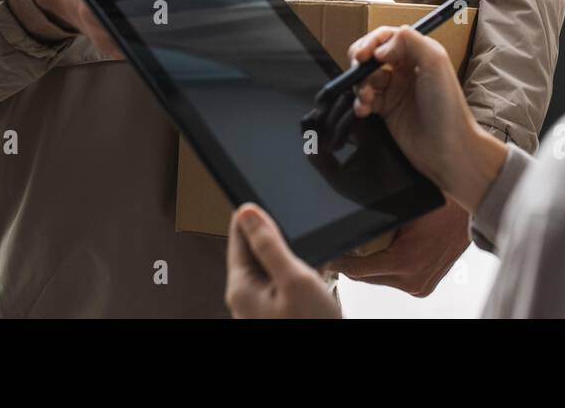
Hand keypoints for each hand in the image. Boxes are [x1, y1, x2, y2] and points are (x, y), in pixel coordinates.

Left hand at [225, 204, 341, 318]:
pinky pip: (286, 282)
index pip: (238, 234)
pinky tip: (318, 279)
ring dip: (295, 258)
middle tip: (304, 238)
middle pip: (257, 249)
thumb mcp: (295, 280)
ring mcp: (262, 304)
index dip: (257, 214)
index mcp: (241, 286)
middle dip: (282, 238)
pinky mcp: (279, 310)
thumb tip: (248, 212)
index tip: (274, 199)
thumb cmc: (310, 327)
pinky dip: (302, 276)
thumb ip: (270, 245)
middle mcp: (247, 296)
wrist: (326, 364)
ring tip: (314, 265)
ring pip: (275, 265)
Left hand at [327, 198, 470, 295]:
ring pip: (379, 279)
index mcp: (404, 262)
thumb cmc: (440, 202)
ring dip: (368, 266)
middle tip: (338, 248)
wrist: (473, 210)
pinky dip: (386, 268)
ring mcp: (420, 285)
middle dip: (351, 263)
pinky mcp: (425, 285)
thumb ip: (377, 220)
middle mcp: (412, 280)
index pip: (358, 269)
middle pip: (366, 277)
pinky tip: (381, 252)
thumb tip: (349, 221)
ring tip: (358, 248)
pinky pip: (395, 279)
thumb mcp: (404, 209)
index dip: (338, 262)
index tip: (324, 257)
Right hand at [345, 26, 507, 212]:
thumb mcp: (435, 62)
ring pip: (365, 77)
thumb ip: (409, 41)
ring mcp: (395, 90)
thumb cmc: (447, 106)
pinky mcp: (386, 111)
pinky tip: (364, 110)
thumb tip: (380, 45)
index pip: (387, 37)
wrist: (448, 149)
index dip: (372, 42)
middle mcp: (405, 69)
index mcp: (419, 53)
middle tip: (357, 70)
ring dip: (360, 85)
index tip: (364, 54)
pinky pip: (364, 99)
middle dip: (360, 61)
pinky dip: (359, 102)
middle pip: (372, 55)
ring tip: (367, 98)